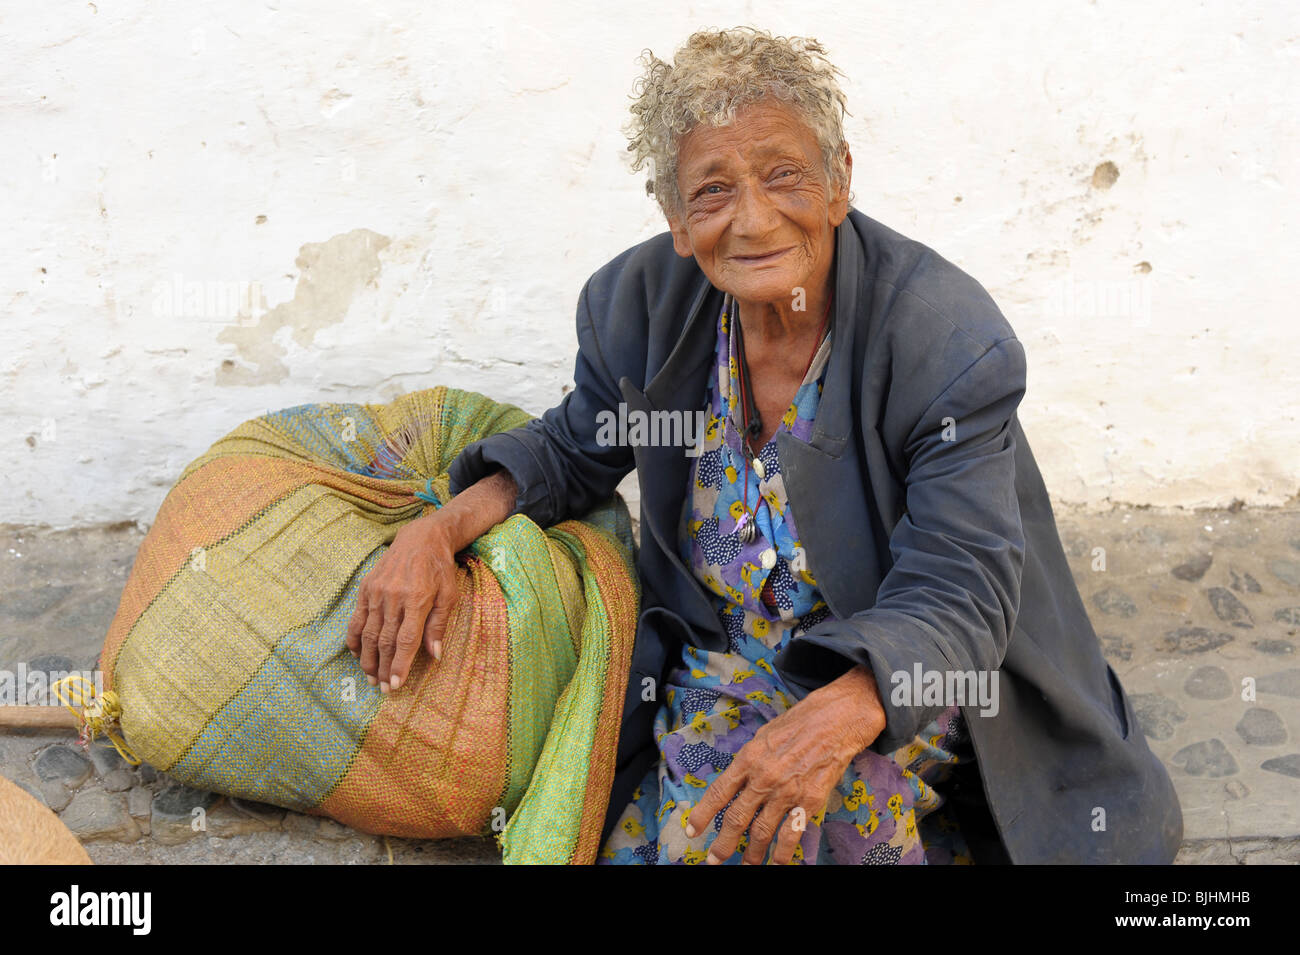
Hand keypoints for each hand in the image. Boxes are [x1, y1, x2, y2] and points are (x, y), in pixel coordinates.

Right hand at [344, 513, 459, 692]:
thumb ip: (439, 625)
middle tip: (384, 689)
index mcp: (417, 599)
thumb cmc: (439, 569)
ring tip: (371, 678)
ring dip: (368, 659)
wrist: (421, 538)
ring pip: (368, 633)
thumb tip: (435, 655)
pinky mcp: (366, 588)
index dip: (400, 665)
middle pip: (384, 641)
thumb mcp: (449, 595)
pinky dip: (354, 640)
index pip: (406, 640)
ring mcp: (377, 592)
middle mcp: (394, 597)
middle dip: (383, 668)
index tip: (396, 685)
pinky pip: (356, 619)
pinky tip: (357, 655)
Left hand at [688, 664, 885, 864]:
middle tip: (714, 860)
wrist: (836, 720)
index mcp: (748, 759)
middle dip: (723, 844)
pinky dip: (783, 853)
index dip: (702, 815)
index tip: (692, 831)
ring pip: (762, 832)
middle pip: (737, 819)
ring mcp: (787, 792)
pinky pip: (792, 835)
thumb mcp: (763, 735)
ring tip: (746, 865)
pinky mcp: (809, 802)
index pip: (719, 792)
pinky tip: (777, 863)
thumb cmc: (799, 723)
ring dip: (752, 854)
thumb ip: (749, 761)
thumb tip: (736, 783)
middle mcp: (764, 778)